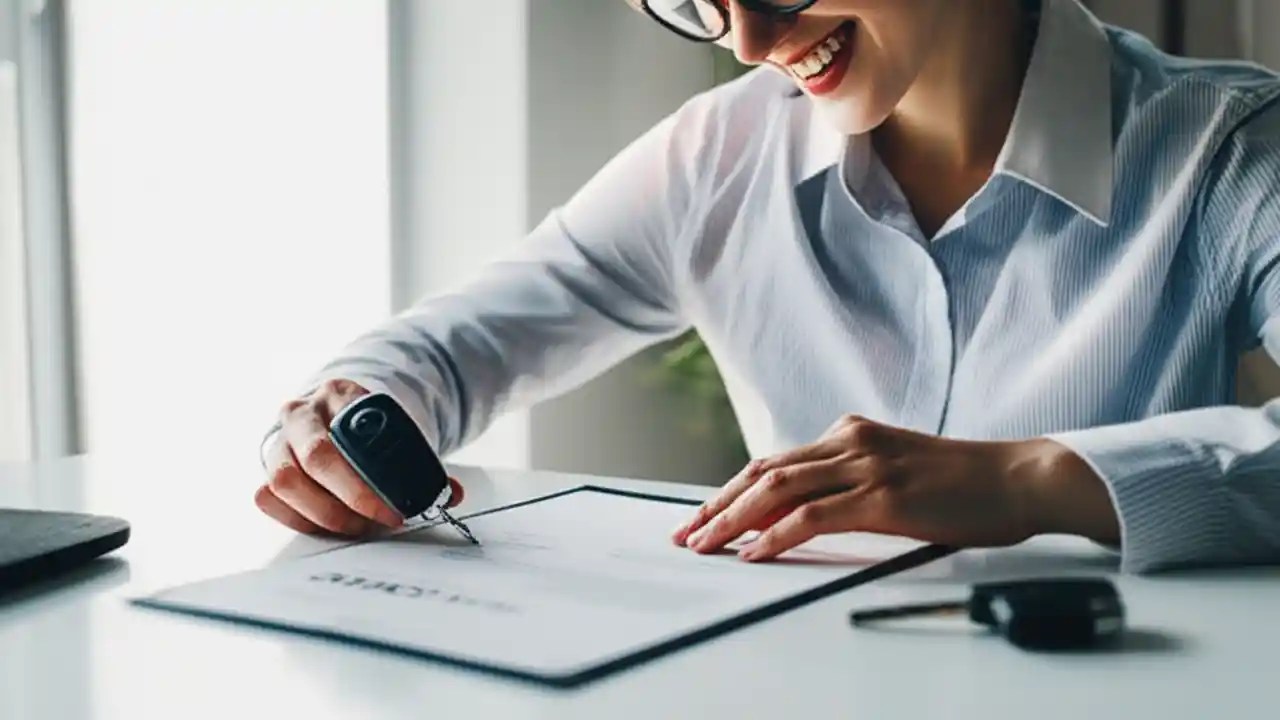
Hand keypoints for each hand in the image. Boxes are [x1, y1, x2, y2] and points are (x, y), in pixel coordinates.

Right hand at [255, 379, 464, 535]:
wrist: (332, 419)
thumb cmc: (367, 432)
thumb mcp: (395, 432)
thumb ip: (420, 461)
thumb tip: (450, 493)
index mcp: (338, 394)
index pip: (350, 432)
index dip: (371, 477)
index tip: (397, 506)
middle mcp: (300, 414)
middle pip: (315, 458)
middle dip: (352, 499)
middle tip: (383, 521)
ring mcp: (278, 442)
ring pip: (284, 482)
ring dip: (325, 514)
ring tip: (360, 527)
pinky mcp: (267, 470)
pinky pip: (269, 499)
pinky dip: (300, 520)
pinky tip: (331, 526)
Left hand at [672, 414, 1117, 560]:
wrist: (1019, 478)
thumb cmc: (964, 483)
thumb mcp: (897, 470)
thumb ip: (852, 481)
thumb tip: (804, 513)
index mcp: (851, 434)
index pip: (775, 461)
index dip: (732, 489)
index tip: (703, 515)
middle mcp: (851, 441)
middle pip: (764, 470)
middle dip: (718, 504)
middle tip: (687, 532)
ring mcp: (866, 465)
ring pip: (778, 488)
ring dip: (734, 520)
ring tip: (706, 545)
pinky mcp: (883, 495)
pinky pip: (813, 516)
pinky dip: (775, 534)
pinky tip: (754, 552)